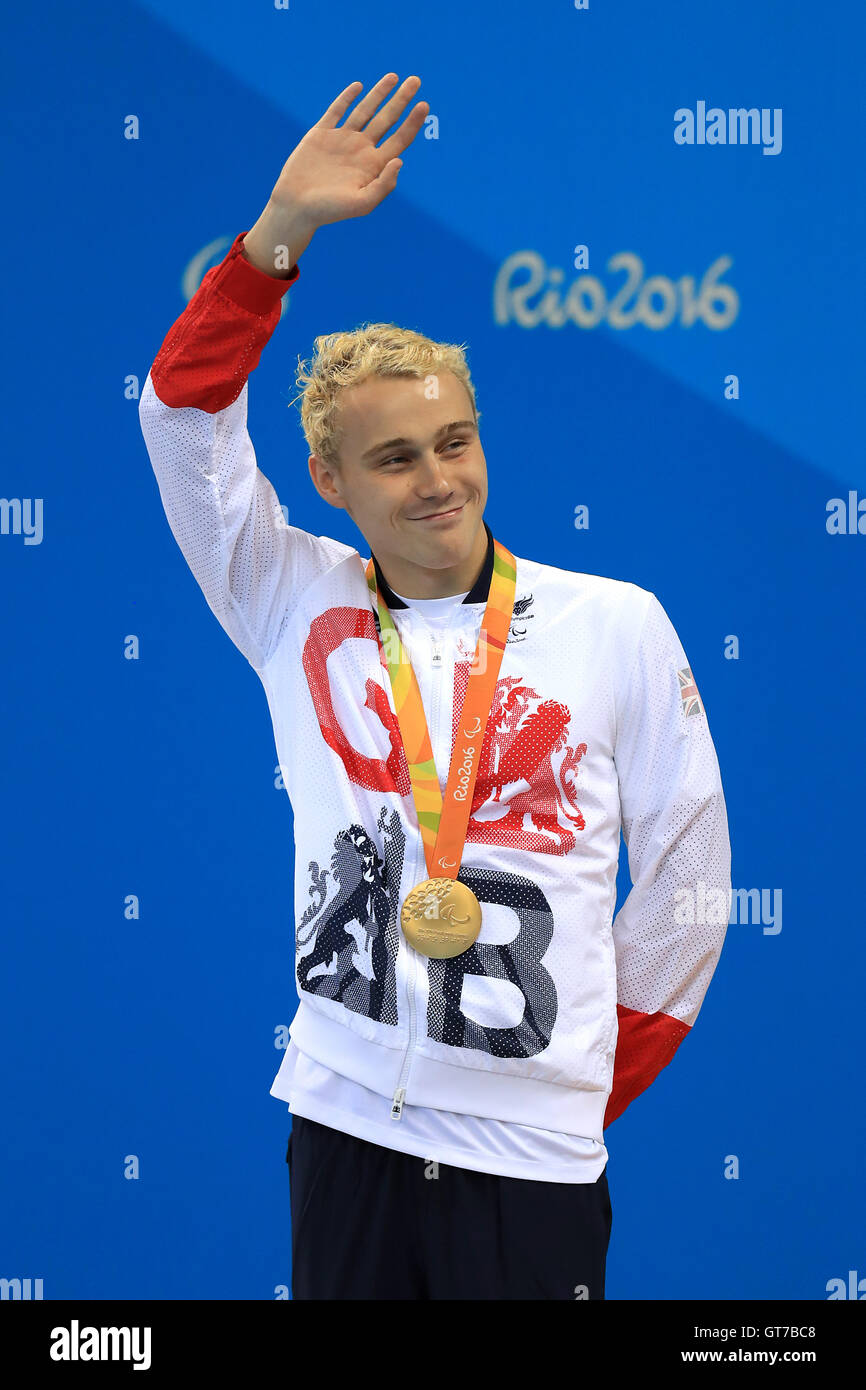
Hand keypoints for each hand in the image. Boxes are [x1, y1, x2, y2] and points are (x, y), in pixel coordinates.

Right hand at [243, 74, 427, 273]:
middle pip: (387, 120)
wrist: (296, 207)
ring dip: (379, 93)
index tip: (423, 105)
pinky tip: (359, 86)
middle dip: (401, 100)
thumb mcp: (362, 203)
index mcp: (374, 165)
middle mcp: (361, 150)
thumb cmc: (330, 211)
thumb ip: (384, 185)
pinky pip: (336, 111)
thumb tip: (400, 160)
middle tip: (415, 81)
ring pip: (365, 111)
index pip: (400, 139)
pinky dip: (347, 98)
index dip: (413, 123)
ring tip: (393, 76)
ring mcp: (342, 140)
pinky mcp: (321, 134)